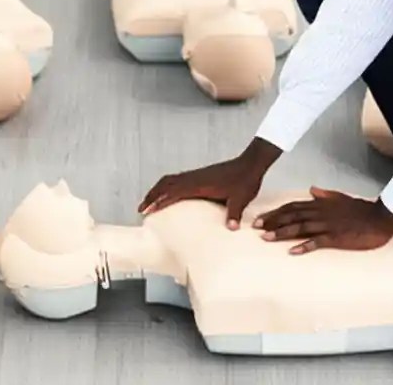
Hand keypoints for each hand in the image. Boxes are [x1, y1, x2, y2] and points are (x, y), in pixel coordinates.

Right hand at [138, 138, 280, 228]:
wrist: (251, 164)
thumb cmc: (245, 180)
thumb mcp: (241, 199)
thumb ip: (233, 213)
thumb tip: (231, 228)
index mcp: (201, 184)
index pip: (174, 192)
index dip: (159, 201)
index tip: (148, 211)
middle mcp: (195, 178)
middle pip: (166, 184)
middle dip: (152, 196)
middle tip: (141, 209)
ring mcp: (197, 175)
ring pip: (170, 180)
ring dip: (157, 190)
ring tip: (149, 202)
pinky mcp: (200, 175)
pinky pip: (178, 179)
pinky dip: (167, 186)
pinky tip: (168, 195)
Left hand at [254, 187, 392, 254]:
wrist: (379, 218)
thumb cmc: (361, 210)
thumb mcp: (341, 198)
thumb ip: (325, 195)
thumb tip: (312, 189)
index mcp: (321, 204)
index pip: (293, 207)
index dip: (276, 212)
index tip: (261, 218)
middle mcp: (320, 213)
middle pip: (292, 216)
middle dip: (273, 221)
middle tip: (256, 228)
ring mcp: (328, 225)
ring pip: (300, 227)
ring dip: (282, 232)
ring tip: (266, 238)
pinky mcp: (336, 237)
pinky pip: (317, 242)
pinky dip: (304, 246)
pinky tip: (292, 251)